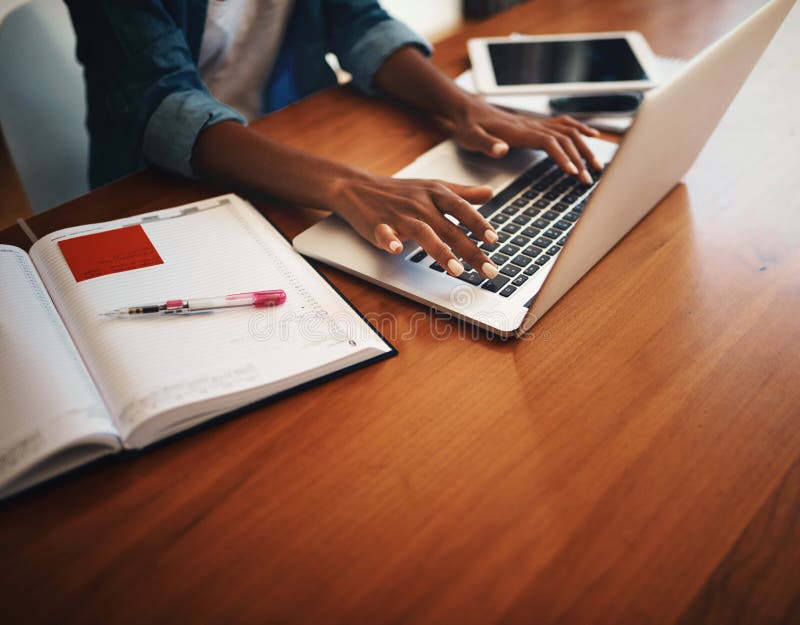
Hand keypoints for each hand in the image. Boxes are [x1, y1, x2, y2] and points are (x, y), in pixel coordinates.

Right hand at [328, 173, 500, 278]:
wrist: (358, 187)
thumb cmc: (399, 191)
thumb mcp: (432, 186)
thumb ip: (462, 193)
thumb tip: (490, 193)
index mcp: (435, 193)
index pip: (462, 209)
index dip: (478, 224)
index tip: (493, 240)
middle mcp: (420, 204)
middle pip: (450, 228)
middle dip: (471, 251)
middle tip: (489, 270)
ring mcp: (399, 214)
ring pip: (423, 233)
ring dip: (440, 251)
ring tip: (456, 269)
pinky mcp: (378, 224)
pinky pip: (385, 233)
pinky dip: (390, 240)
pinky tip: (397, 249)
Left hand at [448, 93, 603, 183]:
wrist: (467, 108)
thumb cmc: (468, 125)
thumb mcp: (470, 137)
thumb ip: (486, 144)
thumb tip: (502, 149)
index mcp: (519, 131)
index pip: (549, 142)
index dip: (563, 157)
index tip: (574, 173)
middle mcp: (531, 125)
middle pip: (565, 138)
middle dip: (580, 158)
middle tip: (590, 179)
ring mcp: (535, 123)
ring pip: (569, 131)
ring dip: (585, 148)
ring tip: (597, 166)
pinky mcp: (535, 124)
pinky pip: (564, 123)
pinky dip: (581, 129)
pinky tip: (593, 135)